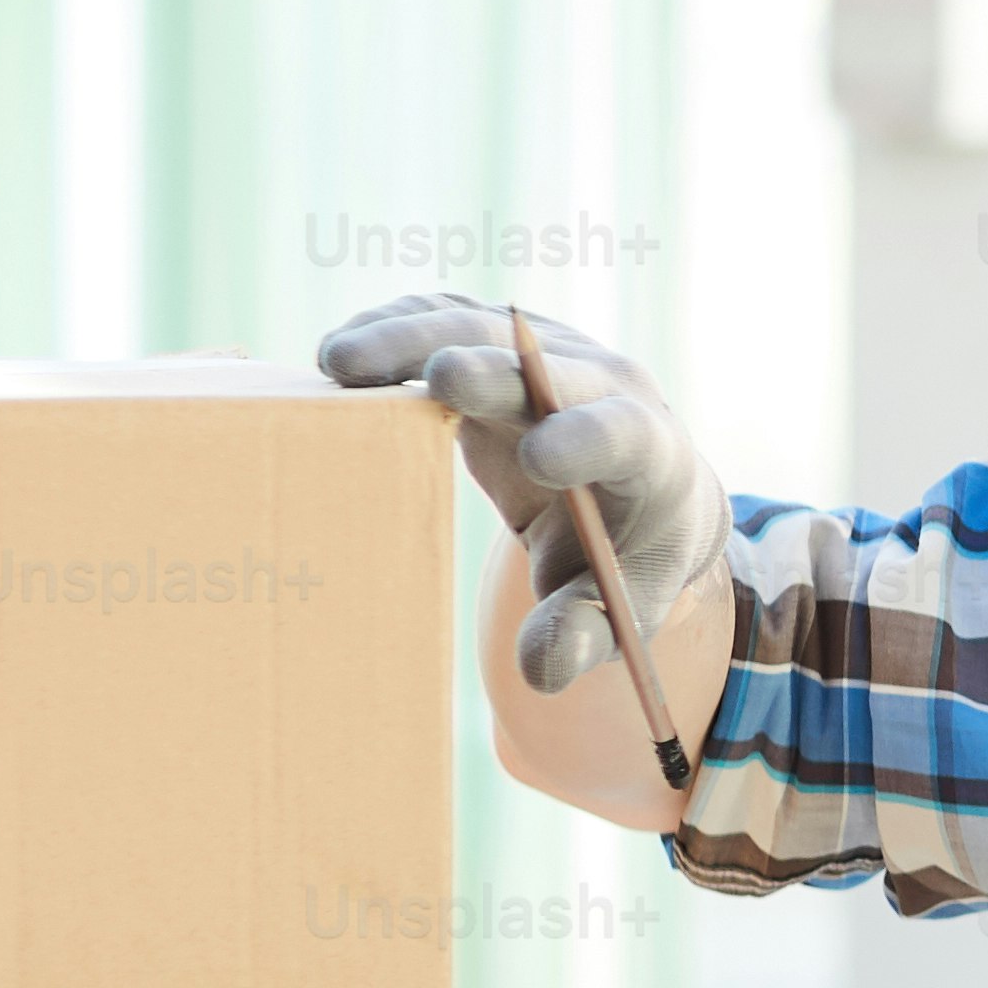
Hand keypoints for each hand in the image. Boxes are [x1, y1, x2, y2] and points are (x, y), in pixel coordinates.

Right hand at [317, 294, 727, 692]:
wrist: (637, 494)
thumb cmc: (626, 555)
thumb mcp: (622, 608)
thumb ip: (587, 634)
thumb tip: (543, 668)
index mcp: (649, 452)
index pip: (626, 432)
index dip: (586, 438)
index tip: (541, 458)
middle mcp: (602, 384)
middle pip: (546, 364)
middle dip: (496, 369)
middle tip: (440, 376)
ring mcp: (546, 353)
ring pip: (481, 329)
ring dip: (414, 340)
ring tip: (339, 363)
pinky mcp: (494, 343)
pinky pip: (445, 319)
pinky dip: (393, 329)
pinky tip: (338, 354)